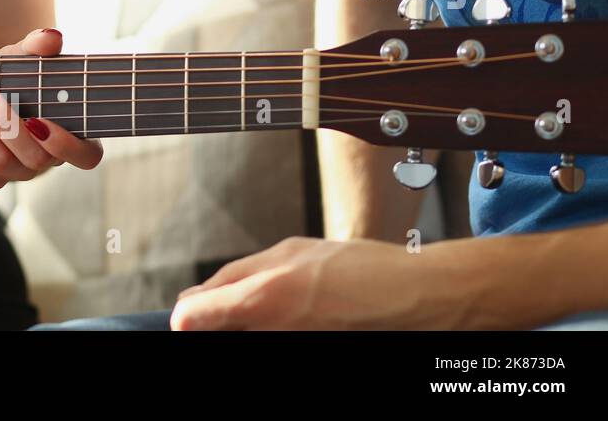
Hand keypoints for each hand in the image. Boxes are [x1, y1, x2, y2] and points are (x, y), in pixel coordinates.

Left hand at [0, 28, 102, 191]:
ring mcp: (17, 172)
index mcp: (74, 135)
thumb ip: (39, 46)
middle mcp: (47, 161)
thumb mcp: (27, 56)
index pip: (86, 156)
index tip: (39, 119)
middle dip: (5, 124)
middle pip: (32, 159)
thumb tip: (50, 38)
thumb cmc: (18, 74)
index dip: (64, 145)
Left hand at [169, 236, 473, 329]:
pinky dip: (277, 334)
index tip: (191, 314)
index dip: (189, 313)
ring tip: (291, 312)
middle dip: (221, 321)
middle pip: (217, 333)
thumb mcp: (293, 252)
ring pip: (246, 340)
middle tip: (248, 309)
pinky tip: (305, 323)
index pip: (190, 317)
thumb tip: (196, 297)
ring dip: (252, 327)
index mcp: (261, 297)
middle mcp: (270, 332)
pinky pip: (271, 345)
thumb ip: (238, 274)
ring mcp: (289, 348)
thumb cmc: (363, 270)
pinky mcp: (306, 356)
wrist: (418, 300)